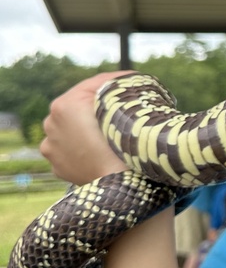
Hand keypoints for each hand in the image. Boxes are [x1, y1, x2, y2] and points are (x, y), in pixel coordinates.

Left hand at [41, 71, 133, 185]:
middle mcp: (50, 123)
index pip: (94, 85)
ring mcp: (50, 146)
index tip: (132, 83)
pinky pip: (70, 148)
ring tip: (109, 132)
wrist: (119, 187)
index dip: (116, 82)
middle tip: (122, 108)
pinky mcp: (56, 165)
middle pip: (80, 105)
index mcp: (64, 105)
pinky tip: (99, 150)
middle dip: (98, 106)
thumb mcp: (124, 109)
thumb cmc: (124, 146)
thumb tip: (125, 80)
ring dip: (87, 126)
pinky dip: (83, 146)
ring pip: (73, 127)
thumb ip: (120, 88)